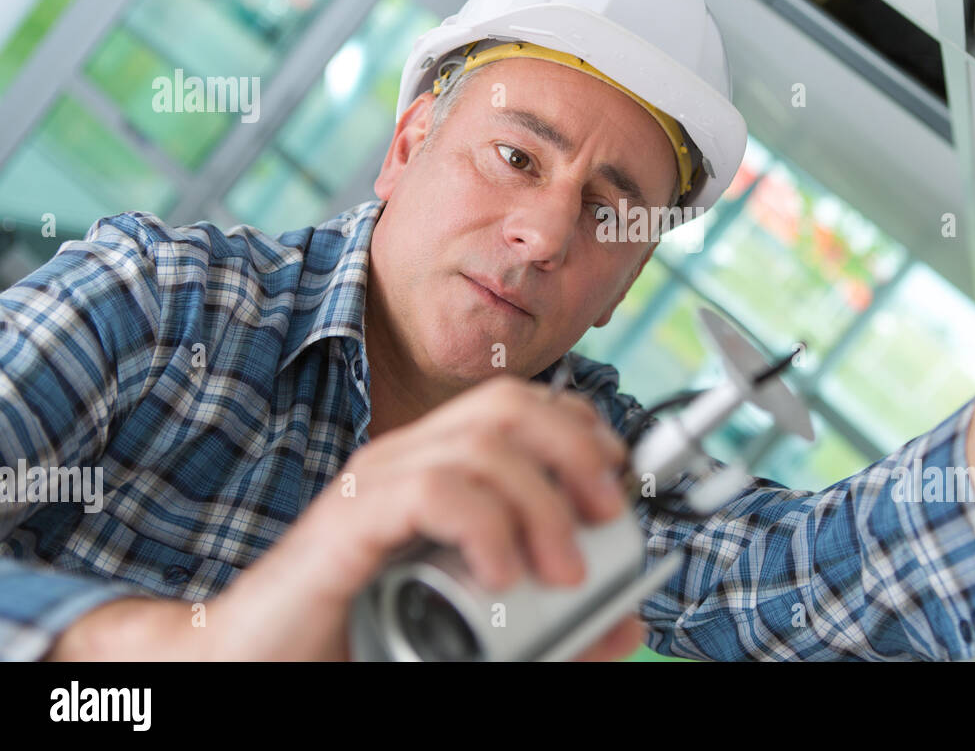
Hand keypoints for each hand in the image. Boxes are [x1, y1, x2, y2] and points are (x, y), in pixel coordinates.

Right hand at [199, 374, 643, 660]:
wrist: (252, 665)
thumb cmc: (360, 639)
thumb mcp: (479, 634)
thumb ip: (553, 634)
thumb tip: (626, 623)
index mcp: (436, 469)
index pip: (521, 406)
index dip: (581, 428)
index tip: (617, 482)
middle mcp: (406, 460)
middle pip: (510, 405)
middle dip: (576, 448)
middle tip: (609, 518)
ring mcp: (374, 484)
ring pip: (480, 443)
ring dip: (541, 502)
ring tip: (562, 571)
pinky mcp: (346, 522)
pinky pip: (431, 489)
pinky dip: (483, 526)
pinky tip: (498, 573)